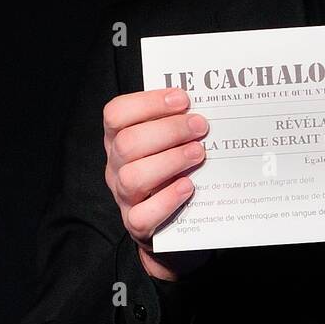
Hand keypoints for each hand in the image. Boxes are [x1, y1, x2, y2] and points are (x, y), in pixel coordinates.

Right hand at [103, 88, 213, 281]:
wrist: (173, 225)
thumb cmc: (172, 171)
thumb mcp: (168, 143)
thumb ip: (177, 123)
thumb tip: (208, 103)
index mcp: (118, 139)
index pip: (116, 114)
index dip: (148, 103)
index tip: (183, 99)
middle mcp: (116, 166)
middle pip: (127, 143)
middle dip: (169, 130)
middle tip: (200, 127)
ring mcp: (124, 196)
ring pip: (132, 177)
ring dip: (170, 161)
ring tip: (199, 154)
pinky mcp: (137, 224)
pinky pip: (143, 215)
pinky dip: (167, 199)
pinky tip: (189, 186)